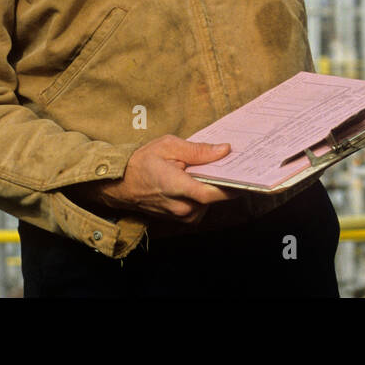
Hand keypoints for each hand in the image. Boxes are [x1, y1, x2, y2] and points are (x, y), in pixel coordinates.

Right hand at [71, 135, 235, 223]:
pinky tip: (199, 180)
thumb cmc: (141, 162)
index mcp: (177, 187)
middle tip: (234, 163)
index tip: (246, 173)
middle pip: (213, 197)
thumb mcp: (169, 146)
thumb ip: (198, 150)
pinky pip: (200, 207)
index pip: (212, 193)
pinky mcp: (180, 218)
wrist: (119, 183)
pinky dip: (203, 195)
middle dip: (224, 181)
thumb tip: (224, 150)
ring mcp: (180, 216)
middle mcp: (180, 207)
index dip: (232, 186)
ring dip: (212, 188)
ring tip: (211, 169)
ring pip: (208, 203)